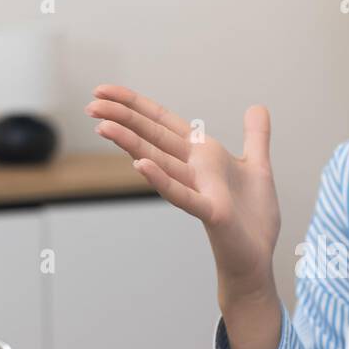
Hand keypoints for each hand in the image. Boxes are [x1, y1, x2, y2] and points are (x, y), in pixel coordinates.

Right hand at [86, 86, 280, 293]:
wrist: (257, 258)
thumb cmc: (253, 218)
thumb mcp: (258, 166)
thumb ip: (255, 136)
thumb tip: (257, 107)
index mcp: (203, 155)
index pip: (163, 123)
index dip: (135, 105)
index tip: (104, 90)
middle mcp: (195, 170)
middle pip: (153, 138)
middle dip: (123, 119)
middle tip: (91, 104)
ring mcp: (199, 191)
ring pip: (159, 162)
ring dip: (131, 144)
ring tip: (103, 127)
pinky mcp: (211, 213)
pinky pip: (183, 195)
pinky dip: (162, 180)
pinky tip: (140, 167)